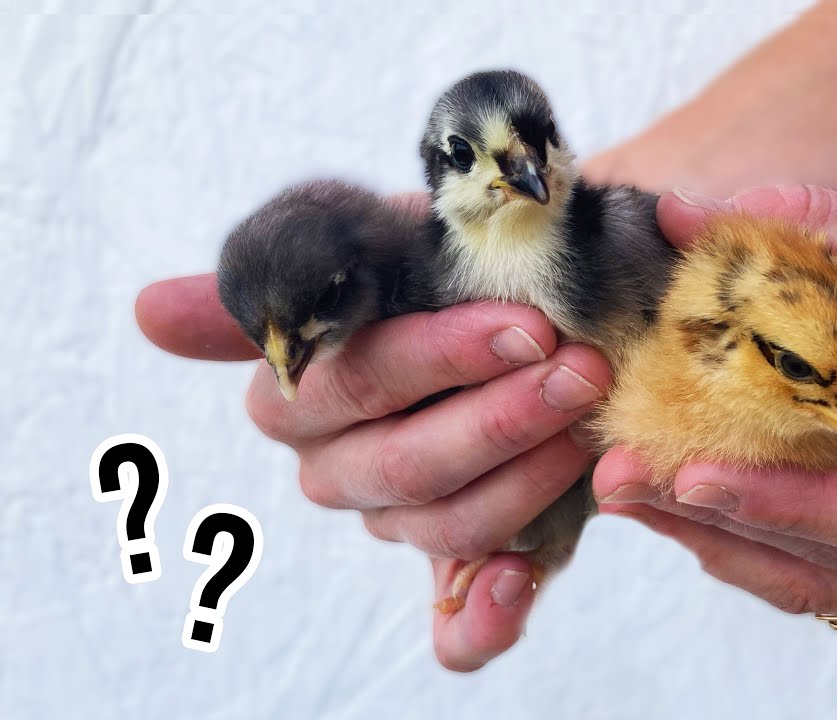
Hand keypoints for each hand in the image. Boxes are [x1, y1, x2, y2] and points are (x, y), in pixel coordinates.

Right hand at [135, 193, 610, 671]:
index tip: (523, 325)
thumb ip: (277, 268)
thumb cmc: (438, 270)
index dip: (436, 360)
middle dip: (500, 416)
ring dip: (528, 479)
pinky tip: (518, 584)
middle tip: (581, 366)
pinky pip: (455, 632)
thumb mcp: (374, 242)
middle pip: (403, 464)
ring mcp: (397, 523)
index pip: (351, 386)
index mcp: (301, 396)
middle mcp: (338, 469)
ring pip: (447, 527)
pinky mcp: (456, 571)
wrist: (516, 310)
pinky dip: (484, 621)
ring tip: (590, 418)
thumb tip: (147, 314)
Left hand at [593, 185, 836, 614]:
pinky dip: (732, 539)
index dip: (795, 505)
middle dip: (722, 520)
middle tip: (620, 477)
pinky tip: (664, 497)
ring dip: (709, 537)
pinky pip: (806, 575)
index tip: (693, 476)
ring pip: (812, 580)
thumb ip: (815, 231)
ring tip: (622, 486)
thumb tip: (685, 216)